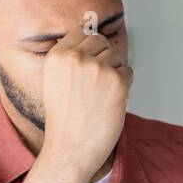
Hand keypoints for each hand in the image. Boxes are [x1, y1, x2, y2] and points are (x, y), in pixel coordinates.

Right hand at [38, 23, 132, 178]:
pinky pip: (128, 71)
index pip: (81, 32)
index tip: (89, 64)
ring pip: (116, 55)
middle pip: (101, 40)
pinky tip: (110, 101)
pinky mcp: (118, 80)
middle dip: (103, 58)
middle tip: (97, 84)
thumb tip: (91, 39)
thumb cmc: (64, 121)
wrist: (70, 150)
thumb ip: (69, 59)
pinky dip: (124, 86)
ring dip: (114, 72)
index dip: (89, 48)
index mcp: (57, 56)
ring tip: (100, 96)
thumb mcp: (54, 81)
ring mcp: (98, 67)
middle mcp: (76, 57)